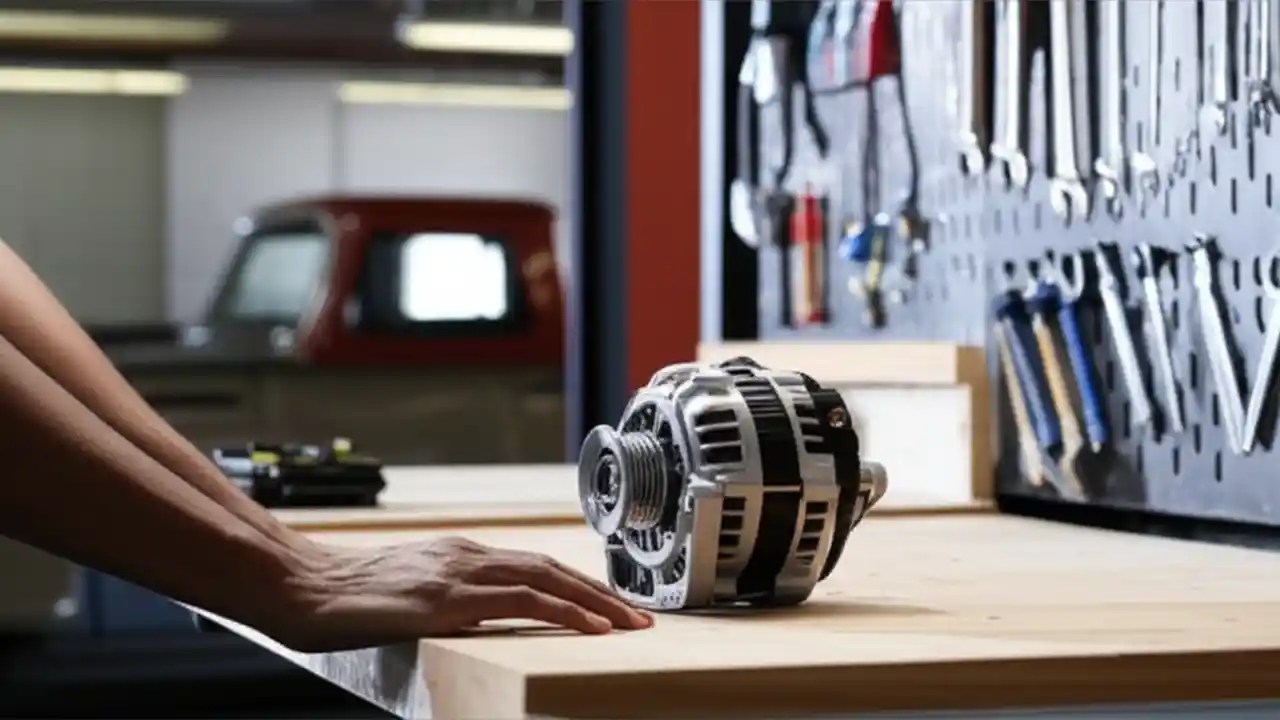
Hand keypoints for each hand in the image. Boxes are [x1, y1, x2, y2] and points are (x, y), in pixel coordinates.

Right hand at [270, 536, 653, 651]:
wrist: (299, 586)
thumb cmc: (346, 597)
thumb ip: (449, 600)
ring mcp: (458, 574)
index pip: (535, 567)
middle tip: (639, 617)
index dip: (578, 585)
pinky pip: (520, 603)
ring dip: (595, 601)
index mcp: (460, 554)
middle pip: (551, 569)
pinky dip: (562, 611)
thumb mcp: (409, 593)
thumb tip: (483, 620)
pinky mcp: (446, 599)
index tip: (611, 605)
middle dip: (601, 592)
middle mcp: (466, 556)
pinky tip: (589, 627)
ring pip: (545, 580)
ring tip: (629, 624)